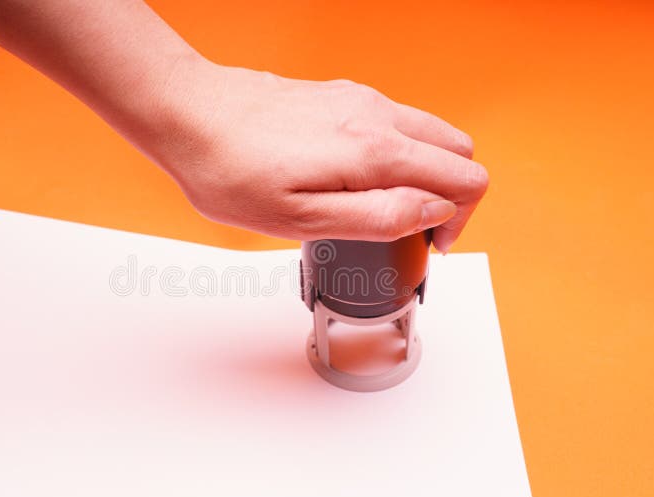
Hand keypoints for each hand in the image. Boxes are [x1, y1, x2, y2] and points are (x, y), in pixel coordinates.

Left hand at [154, 59, 487, 251]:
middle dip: (453, 195)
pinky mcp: (342, 96)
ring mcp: (361, 100)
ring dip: (428, 172)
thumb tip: (434, 211)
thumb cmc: (229, 170)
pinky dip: (401, 153)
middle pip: (459, 152)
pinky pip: (398, 123)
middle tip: (414, 226)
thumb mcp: (301, 219)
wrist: (189, 115)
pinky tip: (360, 177)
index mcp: (374, 151)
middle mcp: (376, 115)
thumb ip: (377, 217)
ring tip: (387, 204)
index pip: (465, 180)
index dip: (458, 221)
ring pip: (432, 134)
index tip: (430, 243)